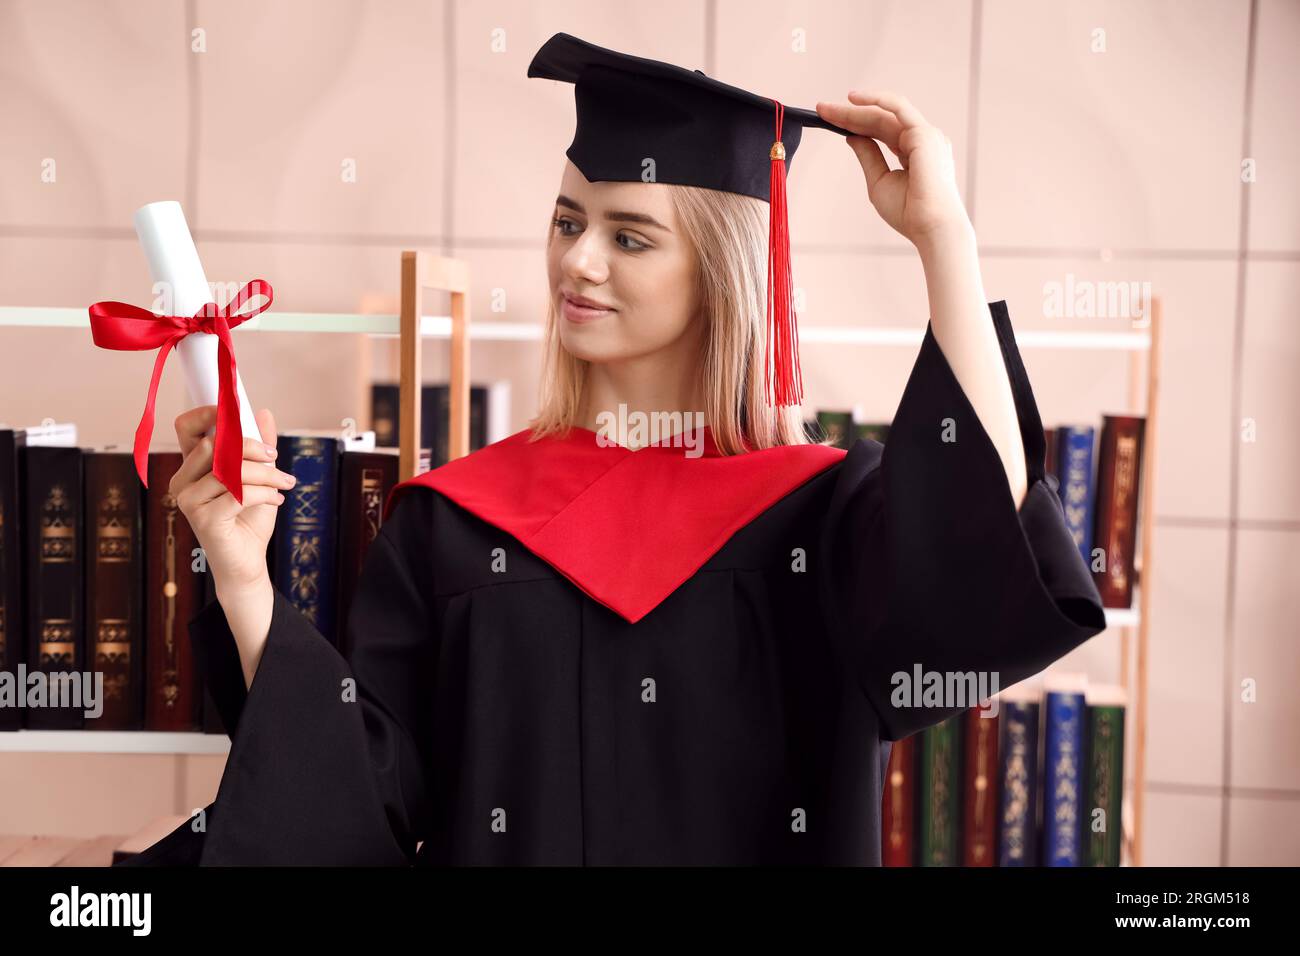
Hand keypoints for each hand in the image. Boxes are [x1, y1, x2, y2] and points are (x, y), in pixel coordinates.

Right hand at [170, 405, 295, 597]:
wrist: (248, 561)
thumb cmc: (249, 518)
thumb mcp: (259, 477)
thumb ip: (259, 446)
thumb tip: (264, 412)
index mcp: (191, 465)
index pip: (186, 427)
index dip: (208, 413)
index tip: (240, 415)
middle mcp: (182, 480)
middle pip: (215, 444)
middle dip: (253, 447)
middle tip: (276, 457)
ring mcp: (188, 500)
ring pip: (231, 470)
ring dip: (267, 474)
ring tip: (285, 484)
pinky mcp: (202, 519)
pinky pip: (239, 494)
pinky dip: (265, 494)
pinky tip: (276, 500)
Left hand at [815, 91, 971, 248]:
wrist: (929, 227)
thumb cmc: (908, 212)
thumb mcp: (879, 181)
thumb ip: (868, 156)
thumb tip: (852, 136)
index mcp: (914, 151)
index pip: (880, 130)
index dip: (854, 124)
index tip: (829, 120)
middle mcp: (921, 139)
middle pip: (879, 119)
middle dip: (849, 114)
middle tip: (821, 110)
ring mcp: (925, 134)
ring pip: (884, 113)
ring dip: (855, 110)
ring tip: (828, 109)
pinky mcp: (923, 133)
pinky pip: (897, 107)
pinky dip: (875, 100)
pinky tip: (853, 100)